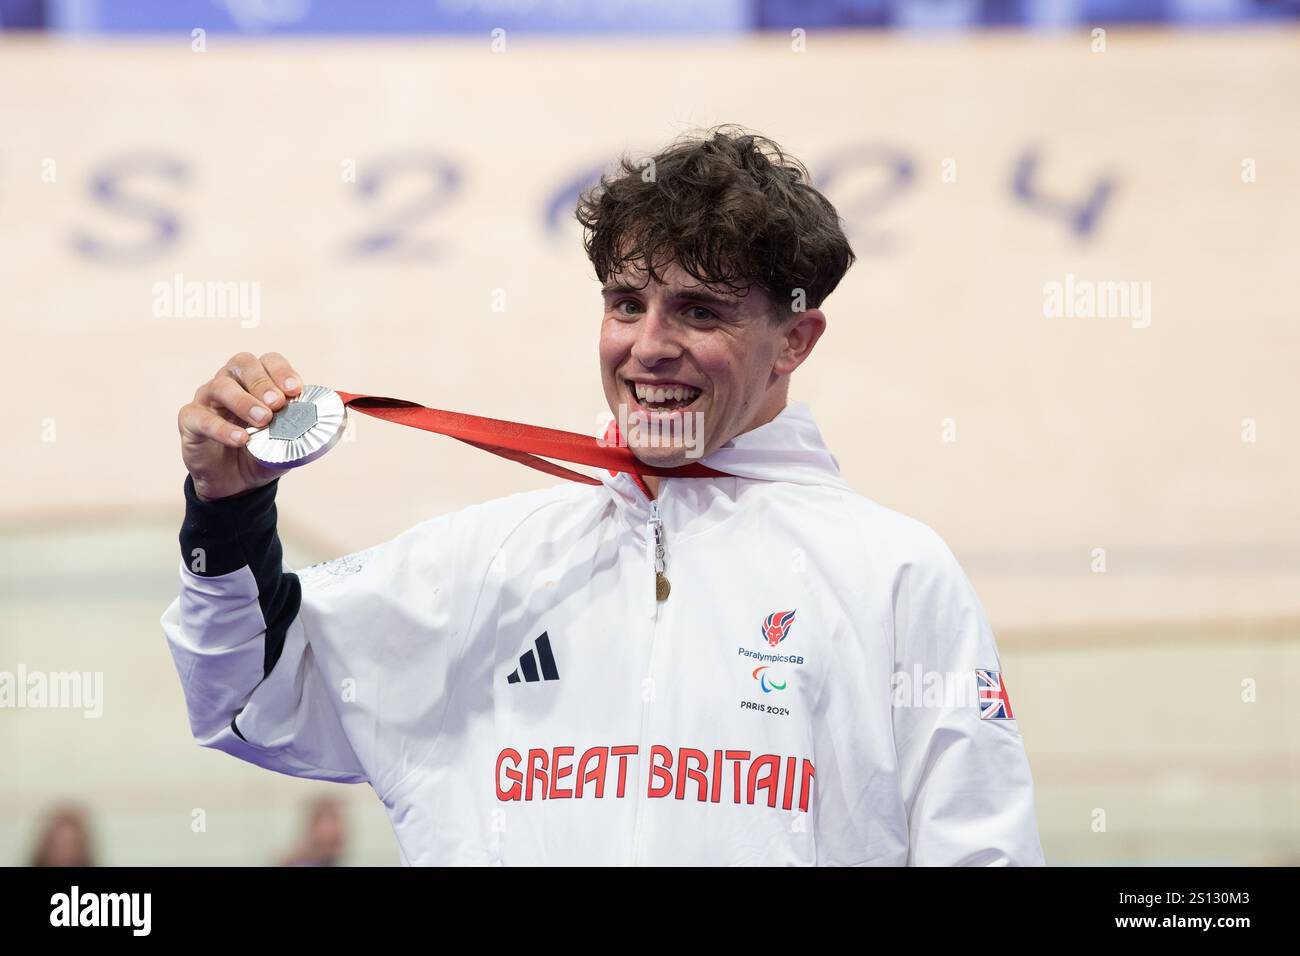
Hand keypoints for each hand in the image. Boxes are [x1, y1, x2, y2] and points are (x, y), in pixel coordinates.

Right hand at [178, 351, 302, 500]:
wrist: (237, 483)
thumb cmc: (264, 452)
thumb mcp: (290, 441)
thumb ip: (308, 427)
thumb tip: (337, 417)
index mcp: (256, 381)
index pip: (268, 361)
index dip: (281, 370)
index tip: (295, 389)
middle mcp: (230, 382)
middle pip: (242, 363)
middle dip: (262, 382)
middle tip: (277, 403)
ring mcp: (208, 399)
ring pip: (221, 386)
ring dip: (244, 401)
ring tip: (263, 420)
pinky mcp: (190, 420)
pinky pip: (200, 417)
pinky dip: (221, 427)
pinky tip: (241, 439)